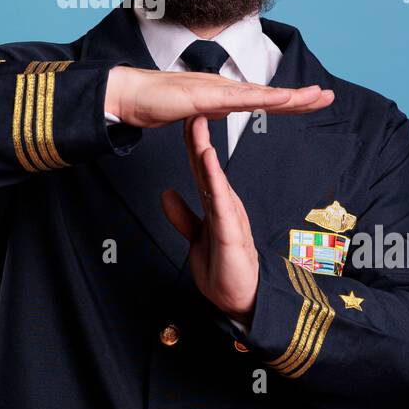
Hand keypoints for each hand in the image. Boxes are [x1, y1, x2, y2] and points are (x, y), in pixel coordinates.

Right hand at [105, 65, 333, 127]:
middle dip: (301, 96)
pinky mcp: (203, 95)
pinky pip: (238, 99)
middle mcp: (224, 88)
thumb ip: (210, 110)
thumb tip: (223, 112)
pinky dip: (262, 97)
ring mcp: (214, 89)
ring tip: (315, 96)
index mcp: (223, 94)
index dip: (290, 100)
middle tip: (330, 95)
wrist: (130, 95)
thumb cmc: (155, 102)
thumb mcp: (193, 112)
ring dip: (289, 95)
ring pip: (260, 94)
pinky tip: (280, 98)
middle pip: (269, 93)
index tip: (314, 100)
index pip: (264, 98)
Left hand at [161, 114, 259, 324]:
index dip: (190, 144)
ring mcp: (228, 215)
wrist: (241, 300)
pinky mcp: (231, 231)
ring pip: (214, 177)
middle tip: (190, 108)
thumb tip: (167, 193)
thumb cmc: (223, 270)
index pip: (199, 169)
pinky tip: (208, 160)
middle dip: (196, 137)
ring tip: (197, 126)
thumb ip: (183, 216)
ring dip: (204, 150)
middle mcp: (223, 204)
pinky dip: (214, 178)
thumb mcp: (196, 238)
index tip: (183, 119)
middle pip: (206, 166)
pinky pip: (221, 201)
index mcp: (215, 204)